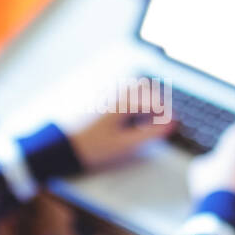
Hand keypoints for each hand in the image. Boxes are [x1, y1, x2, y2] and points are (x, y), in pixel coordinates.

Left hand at [54, 78, 179, 171]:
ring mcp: (106, 96)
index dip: (167, 111)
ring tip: (144, 124)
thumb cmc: (92, 146)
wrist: (62, 146)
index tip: (172, 124)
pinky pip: (122, 97)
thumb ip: (149, 134)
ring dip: (144, 103)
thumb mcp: (124, 144)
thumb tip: (170, 124)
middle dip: (156, 103)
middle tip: (159, 122)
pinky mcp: (100, 101)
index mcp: (123, 102)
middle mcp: (115, 94)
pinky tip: (128, 123)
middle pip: (144, 88)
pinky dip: (132, 106)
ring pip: (133, 91)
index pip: (154, 99)